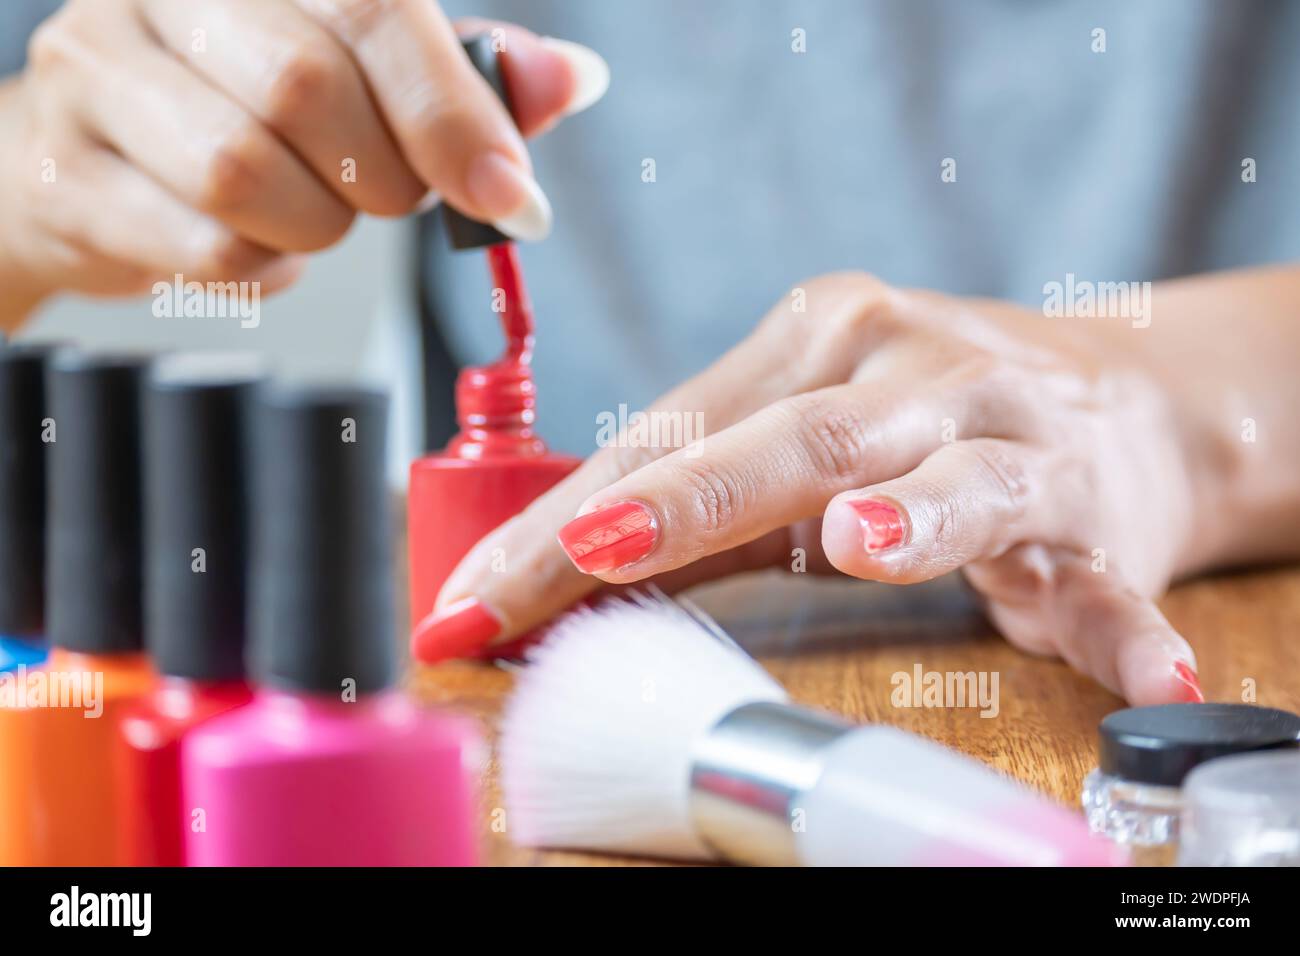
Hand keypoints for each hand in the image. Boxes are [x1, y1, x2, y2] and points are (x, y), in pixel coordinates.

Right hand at [0, 0, 608, 326]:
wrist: (88, 166)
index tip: (510, 197)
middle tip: (390, 199)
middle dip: (384, 177)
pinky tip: (254, 245)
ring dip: (316, 226)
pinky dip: (261, 268)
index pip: (371, 8)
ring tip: (310, 215)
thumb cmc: (239, 111)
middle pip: (305, 87)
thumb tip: (574, 78)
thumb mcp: (363, 80)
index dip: (453, 113)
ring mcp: (96, 74)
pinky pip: (204, 248)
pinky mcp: (64, 173)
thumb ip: (462, 78)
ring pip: (243, 172)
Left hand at [414, 271, 1265, 704]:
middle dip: (670, 512)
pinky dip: (1121, 628)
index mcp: (820, 337)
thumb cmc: (920, 419)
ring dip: (916, 520)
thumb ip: (701, 494)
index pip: (673, 429)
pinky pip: (1107, 581)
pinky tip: (1148, 673)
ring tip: (863, 548)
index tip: (476, 596)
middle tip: (576, 565)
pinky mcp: (1097, 512)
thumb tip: (551, 575)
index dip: (567, 518)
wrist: (1116, 393)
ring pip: (954, 480)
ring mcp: (1013, 432)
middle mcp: (913, 366)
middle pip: (786, 443)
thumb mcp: (800, 428)